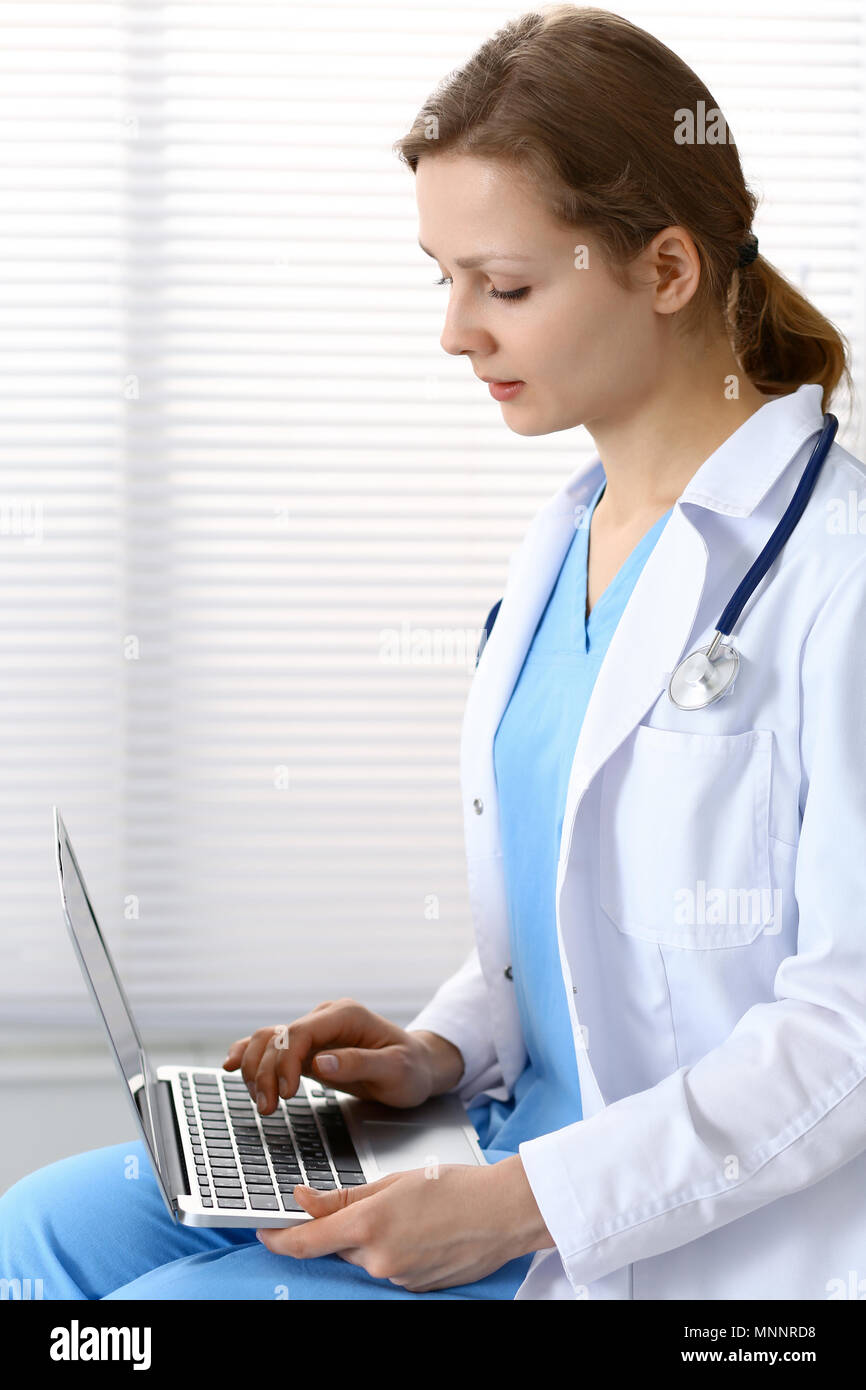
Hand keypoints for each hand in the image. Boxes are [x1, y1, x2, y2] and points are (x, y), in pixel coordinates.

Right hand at [222, 998, 464, 1113]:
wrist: (418, 1067)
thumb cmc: (411, 1069)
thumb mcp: (395, 1070)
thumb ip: (359, 1064)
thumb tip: (319, 1063)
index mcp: (346, 1015)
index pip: (300, 1032)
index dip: (285, 1061)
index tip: (285, 1094)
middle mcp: (326, 1017)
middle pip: (277, 1036)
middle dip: (264, 1072)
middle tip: (268, 1108)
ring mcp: (315, 1031)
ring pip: (267, 1040)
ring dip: (254, 1069)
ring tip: (261, 1103)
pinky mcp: (308, 1048)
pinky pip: (271, 1047)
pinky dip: (249, 1056)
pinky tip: (231, 1066)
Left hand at [255, 1155, 555, 1291]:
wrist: (503, 1213)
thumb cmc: (455, 1186)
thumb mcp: (393, 1180)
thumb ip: (343, 1196)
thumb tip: (303, 1200)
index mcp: (368, 1225)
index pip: (306, 1241)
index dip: (279, 1239)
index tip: (264, 1232)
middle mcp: (378, 1259)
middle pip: (339, 1246)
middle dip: (345, 1228)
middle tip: (377, 1204)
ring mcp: (396, 1279)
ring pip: (365, 1257)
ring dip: (374, 1238)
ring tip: (412, 1214)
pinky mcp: (414, 1289)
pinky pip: (388, 1268)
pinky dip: (394, 1250)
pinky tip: (421, 1232)